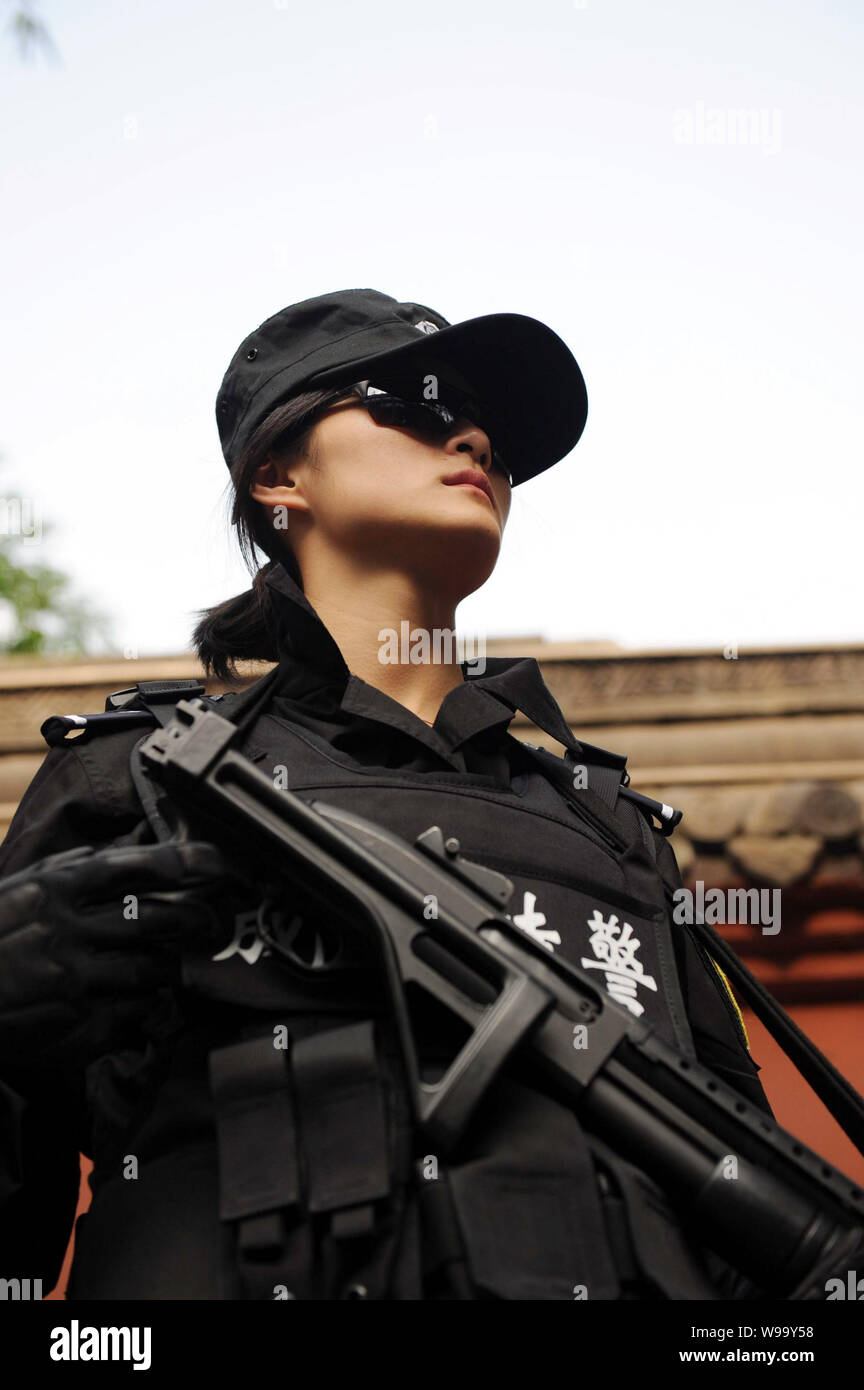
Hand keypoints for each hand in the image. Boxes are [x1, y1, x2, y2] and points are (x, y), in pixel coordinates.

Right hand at [0, 839, 247, 1077]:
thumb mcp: (17, 891)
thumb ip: (68, 869)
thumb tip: (118, 852)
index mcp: (55, 890)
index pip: (137, 867)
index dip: (188, 863)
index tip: (223, 863)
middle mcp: (68, 931)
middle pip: (160, 918)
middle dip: (197, 918)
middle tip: (211, 921)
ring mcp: (74, 982)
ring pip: (155, 969)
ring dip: (171, 966)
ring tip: (169, 964)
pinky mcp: (77, 1027)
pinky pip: (137, 1013)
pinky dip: (146, 1006)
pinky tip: (136, 1002)